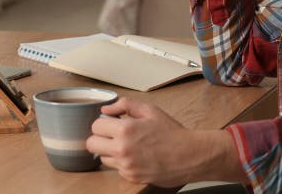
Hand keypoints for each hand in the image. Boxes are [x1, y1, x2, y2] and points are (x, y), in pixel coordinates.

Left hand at [86, 97, 243, 186]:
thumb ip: (125, 105)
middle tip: (113, 134)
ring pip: (103, 157)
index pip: (95, 126)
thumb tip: (106, 108)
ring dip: (110, 150)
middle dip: (100, 137)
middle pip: (92, 144)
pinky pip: (116, 168)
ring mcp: (125, 166)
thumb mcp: (150, 110)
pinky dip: (122, 162)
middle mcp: (122, 149)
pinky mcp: (131, 177)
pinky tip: (136, 155)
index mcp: (125, 130)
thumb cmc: (172, 132)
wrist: (189, 156)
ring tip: (127, 145)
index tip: (111, 123)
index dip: (103, 122)